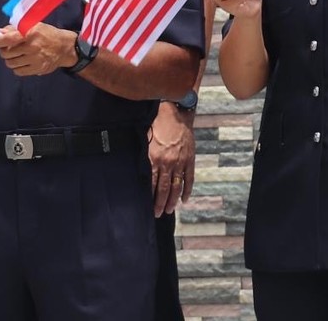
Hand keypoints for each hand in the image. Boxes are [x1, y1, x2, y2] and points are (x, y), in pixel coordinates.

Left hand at [0, 23, 75, 76]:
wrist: (64, 47)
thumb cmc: (47, 35)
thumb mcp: (33, 26)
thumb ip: (15, 29)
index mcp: (30, 33)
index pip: (8, 39)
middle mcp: (32, 47)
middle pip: (6, 53)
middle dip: (4, 51)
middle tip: (7, 49)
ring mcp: (34, 59)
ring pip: (11, 63)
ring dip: (10, 60)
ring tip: (16, 55)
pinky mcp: (37, 69)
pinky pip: (18, 72)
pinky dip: (17, 68)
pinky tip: (22, 62)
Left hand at [148, 100, 194, 217]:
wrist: (176, 113)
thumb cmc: (157, 124)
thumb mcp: (145, 139)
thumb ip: (143, 156)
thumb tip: (137, 170)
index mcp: (154, 158)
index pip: (151, 183)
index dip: (149, 196)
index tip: (146, 206)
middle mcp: (167, 162)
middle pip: (163, 188)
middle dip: (160, 203)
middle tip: (157, 214)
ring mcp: (180, 162)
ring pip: (176, 186)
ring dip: (172, 200)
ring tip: (168, 210)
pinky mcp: (190, 159)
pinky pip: (189, 179)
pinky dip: (187, 190)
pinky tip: (184, 199)